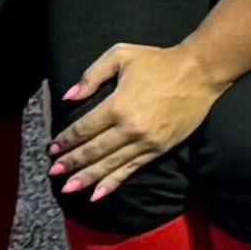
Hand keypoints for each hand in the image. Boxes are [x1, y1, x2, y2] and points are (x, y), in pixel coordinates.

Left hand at [50, 42, 222, 197]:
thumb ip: (91, 75)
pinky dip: (113, 182)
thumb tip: (69, 97)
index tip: (51, 148)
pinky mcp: (158, 150)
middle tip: (53, 172)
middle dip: (71, 163)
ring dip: (87, 177)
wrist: (199, 73)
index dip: (66, 140)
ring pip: (110, 164)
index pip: (83, 129)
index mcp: (117, 105)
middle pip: (93, 150)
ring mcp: (145, 142)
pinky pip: (131, 169)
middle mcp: (129, 128)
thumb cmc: (157, 61)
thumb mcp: (120, 55)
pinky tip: (98, 193)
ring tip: (68, 188)